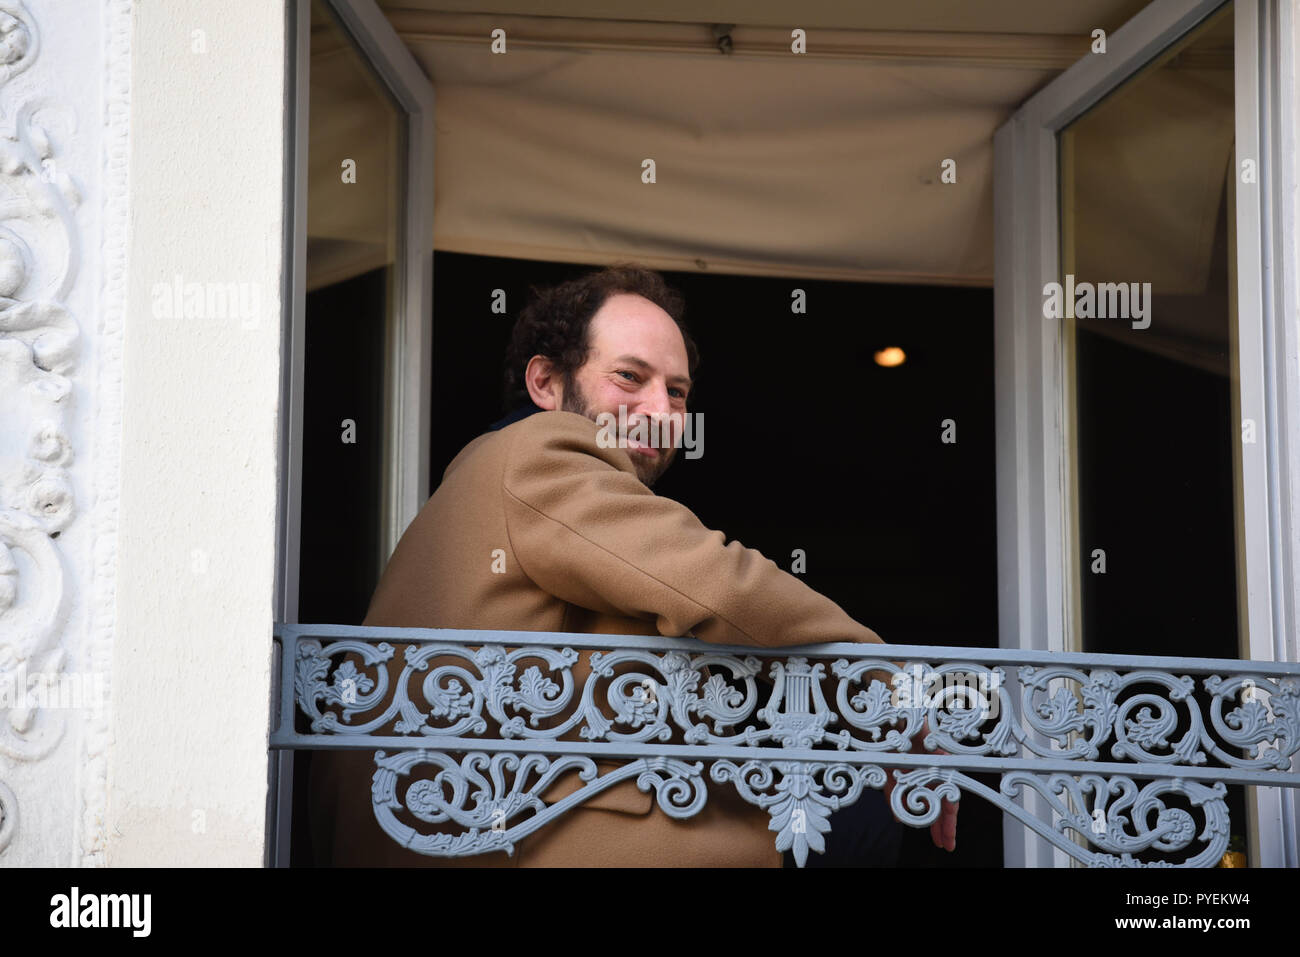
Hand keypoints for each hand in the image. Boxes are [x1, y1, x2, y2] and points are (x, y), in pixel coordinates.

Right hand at [880, 717, 958, 851]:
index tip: (941, 843)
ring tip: (947, 836)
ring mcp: (937, 765)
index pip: (934, 806)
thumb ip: (895, 796)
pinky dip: (943, 793)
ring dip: (947, 816)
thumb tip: (900, 819)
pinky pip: (945, 777)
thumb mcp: (887, 774)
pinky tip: (942, 807)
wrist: (889, 715)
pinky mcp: (941, 754)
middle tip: (947, 845)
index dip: (938, 825)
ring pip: (947, 794)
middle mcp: (932, 774)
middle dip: (945, 827)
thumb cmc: (888, 743)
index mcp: (922, 779)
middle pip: (943, 804)